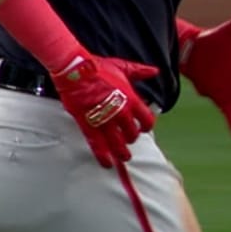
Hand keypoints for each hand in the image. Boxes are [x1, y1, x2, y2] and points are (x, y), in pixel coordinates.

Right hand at [48, 51, 158, 167]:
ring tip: (124, 158)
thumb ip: (139, 72)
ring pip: (118, 144)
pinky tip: (107, 164)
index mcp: (131, 99)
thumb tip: (154, 71)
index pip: (147, 120)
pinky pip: (98, 145)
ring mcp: (105, 121)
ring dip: (122, 153)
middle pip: (132, 134)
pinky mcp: (89, 125)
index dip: (146, 126)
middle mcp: (121, 113)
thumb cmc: (98, 67)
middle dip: (131, 138)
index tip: (143, 128)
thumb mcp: (122, 67)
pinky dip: (103, 156)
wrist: (76, 70)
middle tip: (128, 140)